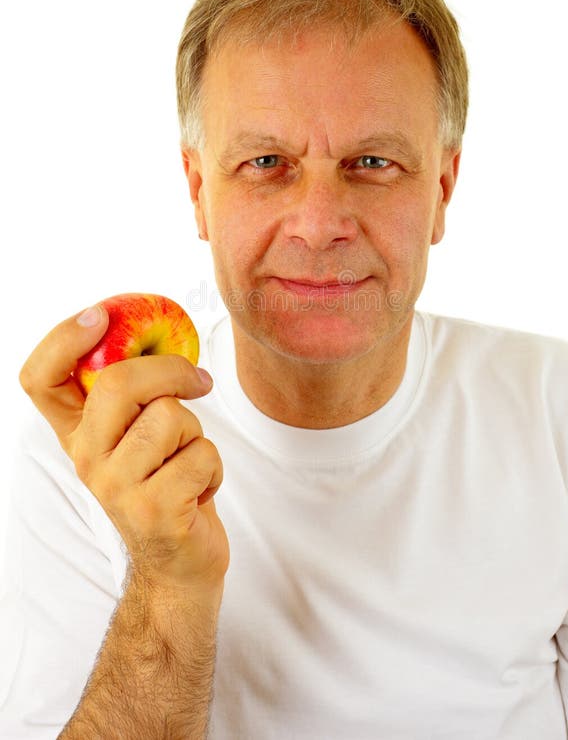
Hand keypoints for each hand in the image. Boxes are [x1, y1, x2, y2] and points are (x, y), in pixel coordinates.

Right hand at [19, 305, 229, 593]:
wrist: (179, 564)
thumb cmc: (167, 485)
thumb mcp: (141, 436)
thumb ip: (138, 394)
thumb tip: (162, 337)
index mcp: (79, 433)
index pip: (40, 379)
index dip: (62, 339)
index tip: (100, 315)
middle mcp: (87, 458)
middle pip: (117, 383)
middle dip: (170, 370)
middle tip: (198, 382)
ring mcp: (116, 488)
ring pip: (170, 416)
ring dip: (197, 433)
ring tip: (187, 462)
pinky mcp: (154, 511)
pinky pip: (201, 454)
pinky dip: (214, 468)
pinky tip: (198, 492)